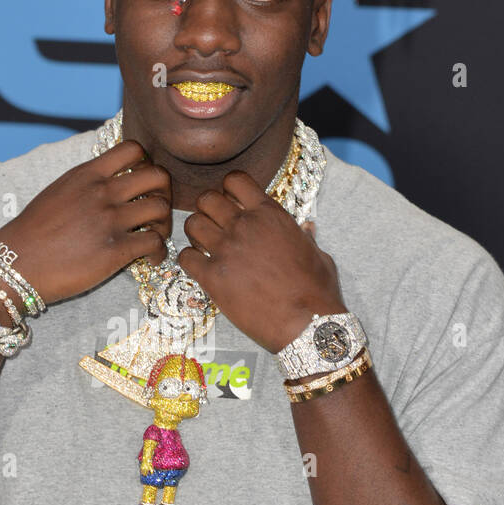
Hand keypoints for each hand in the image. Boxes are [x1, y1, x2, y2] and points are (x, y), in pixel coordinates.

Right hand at [0, 141, 172, 307]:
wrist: (15, 264)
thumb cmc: (32, 233)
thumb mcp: (57, 192)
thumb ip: (85, 183)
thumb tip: (106, 181)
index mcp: (87, 174)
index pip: (134, 149)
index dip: (147, 164)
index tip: (143, 183)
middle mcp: (102, 192)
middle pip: (157, 176)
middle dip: (164, 192)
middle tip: (156, 209)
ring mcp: (110, 220)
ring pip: (160, 208)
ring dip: (163, 223)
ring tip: (154, 236)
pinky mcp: (115, 250)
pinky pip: (155, 243)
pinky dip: (159, 252)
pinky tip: (150, 260)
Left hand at [177, 172, 346, 353]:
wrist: (307, 324)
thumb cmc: (317, 291)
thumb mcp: (318, 255)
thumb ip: (306, 237)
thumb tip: (307, 227)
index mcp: (270, 215)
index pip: (235, 180)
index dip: (229, 189)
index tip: (232, 203)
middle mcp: (244, 226)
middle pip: (207, 199)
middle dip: (208, 210)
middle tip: (214, 226)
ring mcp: (226, 250)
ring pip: (192, 224)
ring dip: (195, 233)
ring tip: (204, 246)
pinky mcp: (212, 277)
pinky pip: (185, 258)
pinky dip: (188, 261)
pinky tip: (200, 268)